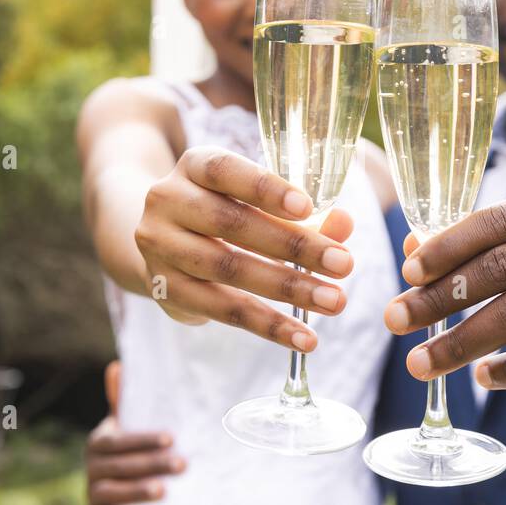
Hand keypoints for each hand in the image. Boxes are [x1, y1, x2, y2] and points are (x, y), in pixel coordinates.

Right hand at [85, 361, 186, 504]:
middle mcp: (91, 466)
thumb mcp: (125, 424)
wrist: (112, 484)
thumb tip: (117, 366)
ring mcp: (90, 492)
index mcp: (99, 441)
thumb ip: (123, 400)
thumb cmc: (128, 449)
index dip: (143, 439)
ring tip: (162, 492)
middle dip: (151, 465)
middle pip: (119, 466)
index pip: (119, 439)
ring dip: (135, 492)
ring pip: (109, 492)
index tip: (171, 439)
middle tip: (182, 465)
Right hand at [135, 146, 356, 351]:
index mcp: (194, 167)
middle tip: (344, 264)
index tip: (308, 208)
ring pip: (228, 268)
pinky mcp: (165, 290)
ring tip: (334, 301)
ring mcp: (161, 247)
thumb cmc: (223, 215)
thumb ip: (301, 213)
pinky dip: (269, 325)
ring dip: (288, 288)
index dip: (265, 188)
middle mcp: (168, 201)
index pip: (224, 170)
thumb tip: (343, 224)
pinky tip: (303, 337)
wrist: (162, 244)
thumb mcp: (256, 202)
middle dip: (295, 246)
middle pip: (232, 223)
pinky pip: (223, 310)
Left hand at [382, 184, 505, 402]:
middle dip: (441, 297)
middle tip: (395, 321)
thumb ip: (480, 250)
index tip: (406, 275)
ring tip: (422, 363)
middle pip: (504, 266)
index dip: (447, 248)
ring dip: (464, 341)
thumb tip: (409, 247)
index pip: (497, 220)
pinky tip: (482, 377)